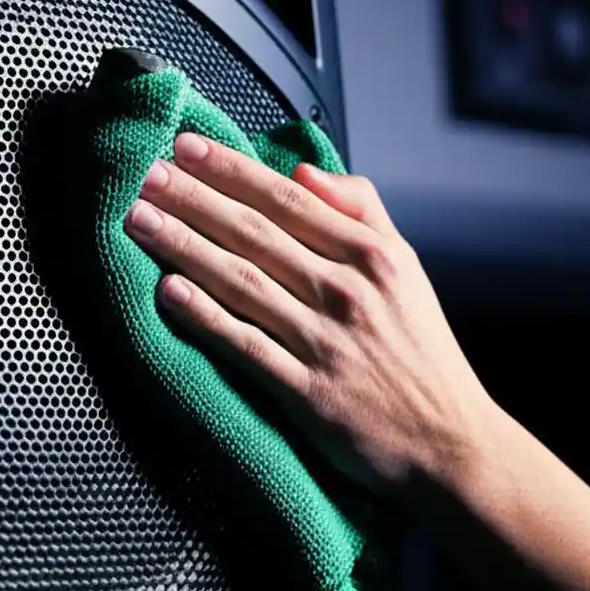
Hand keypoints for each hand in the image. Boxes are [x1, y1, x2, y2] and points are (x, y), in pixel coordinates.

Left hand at [124, 133, 494, 490]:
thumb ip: (361, 211)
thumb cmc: (421, 355)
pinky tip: (168, 291)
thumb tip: (305, 171)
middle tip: (146, 173)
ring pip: (242, 282)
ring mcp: (326, 343)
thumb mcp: (407, 269)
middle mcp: (348, 293)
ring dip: (184, 247)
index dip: (231, 170)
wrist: (449, 444)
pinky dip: (206, 316)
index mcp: (372, 256)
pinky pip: (247, 345)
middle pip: (255, 233)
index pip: (288, 199)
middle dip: (194, 199)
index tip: (186, 146)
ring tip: (139, 220)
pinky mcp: (308, 393)